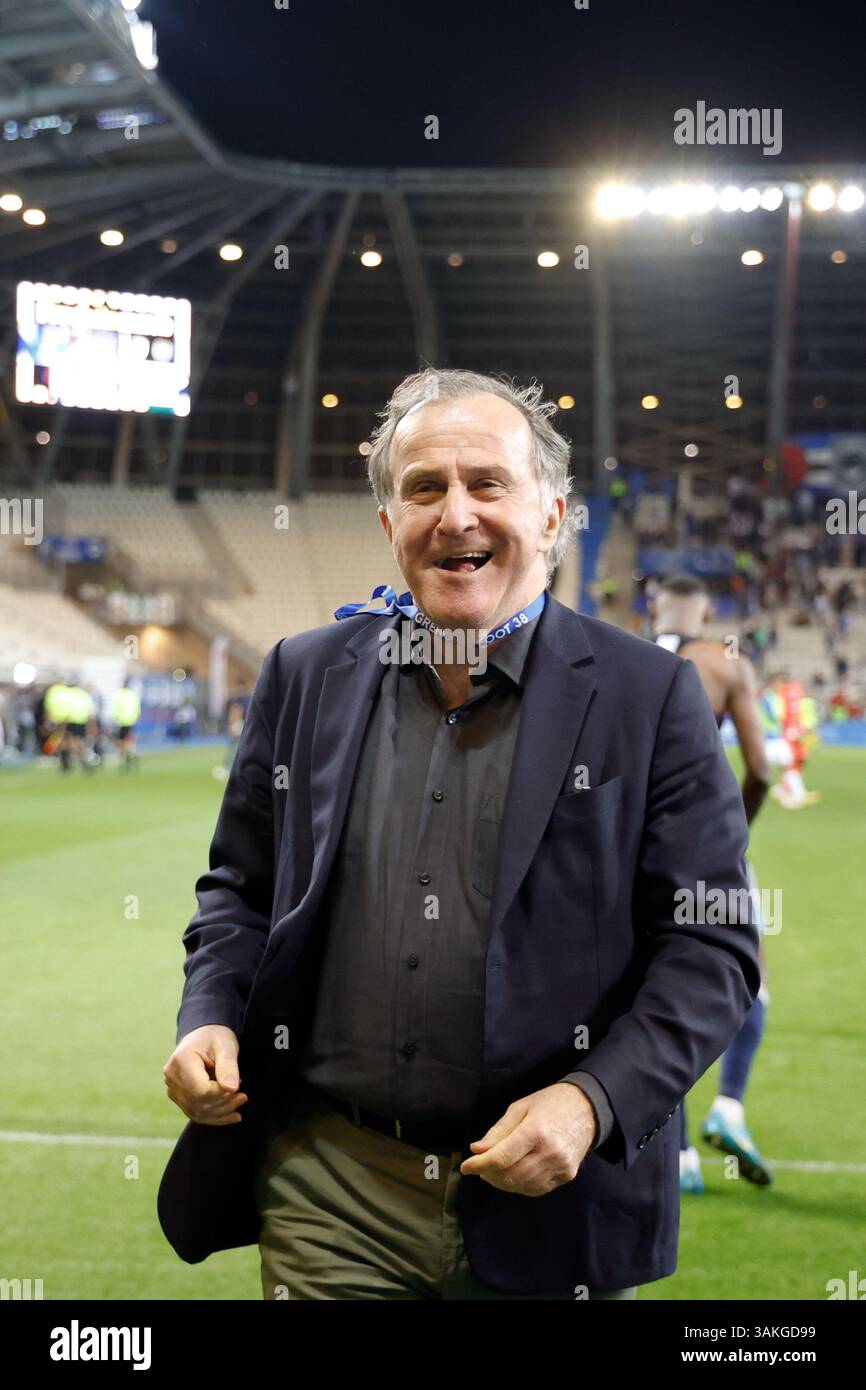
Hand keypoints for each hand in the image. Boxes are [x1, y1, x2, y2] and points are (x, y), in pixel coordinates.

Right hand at [162, 1025, 247, 1125]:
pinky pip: (195, 1113)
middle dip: (224, 1104)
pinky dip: (214, 1117)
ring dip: (221, 1113)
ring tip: (239, 1102)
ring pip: (196, 1112)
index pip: (201, 1090)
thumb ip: (228, 1066)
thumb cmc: (215, 1037)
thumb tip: (231, 1089)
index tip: (239, 1088)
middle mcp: (172, 1076)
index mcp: (181, 1060)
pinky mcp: (177, 1096)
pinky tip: (232, 1115)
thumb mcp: (225, 1045)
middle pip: (198, 1103)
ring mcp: (172, 1088)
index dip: (221, 1094)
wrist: (203, 1035)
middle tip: (243, 1096)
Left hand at [459, 1083, 596, 1195]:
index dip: (479, 1165)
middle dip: (489, 1175)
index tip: (466, 1166)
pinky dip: (520, 1186)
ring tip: (493, 1172)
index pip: (501, 1158)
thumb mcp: (520, 1107)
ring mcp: (560, 1166)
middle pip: (510, 1176)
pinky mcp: (567, 1175)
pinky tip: (513, 1176)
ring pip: (522, 1186)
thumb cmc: (549, 1103)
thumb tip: (477, 1150)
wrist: (586, 1108)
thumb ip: (498, 1131)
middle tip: (479, 1167)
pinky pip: (537, 1189)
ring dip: (502, 1183)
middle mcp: (549, 1152)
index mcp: (535, 1131)